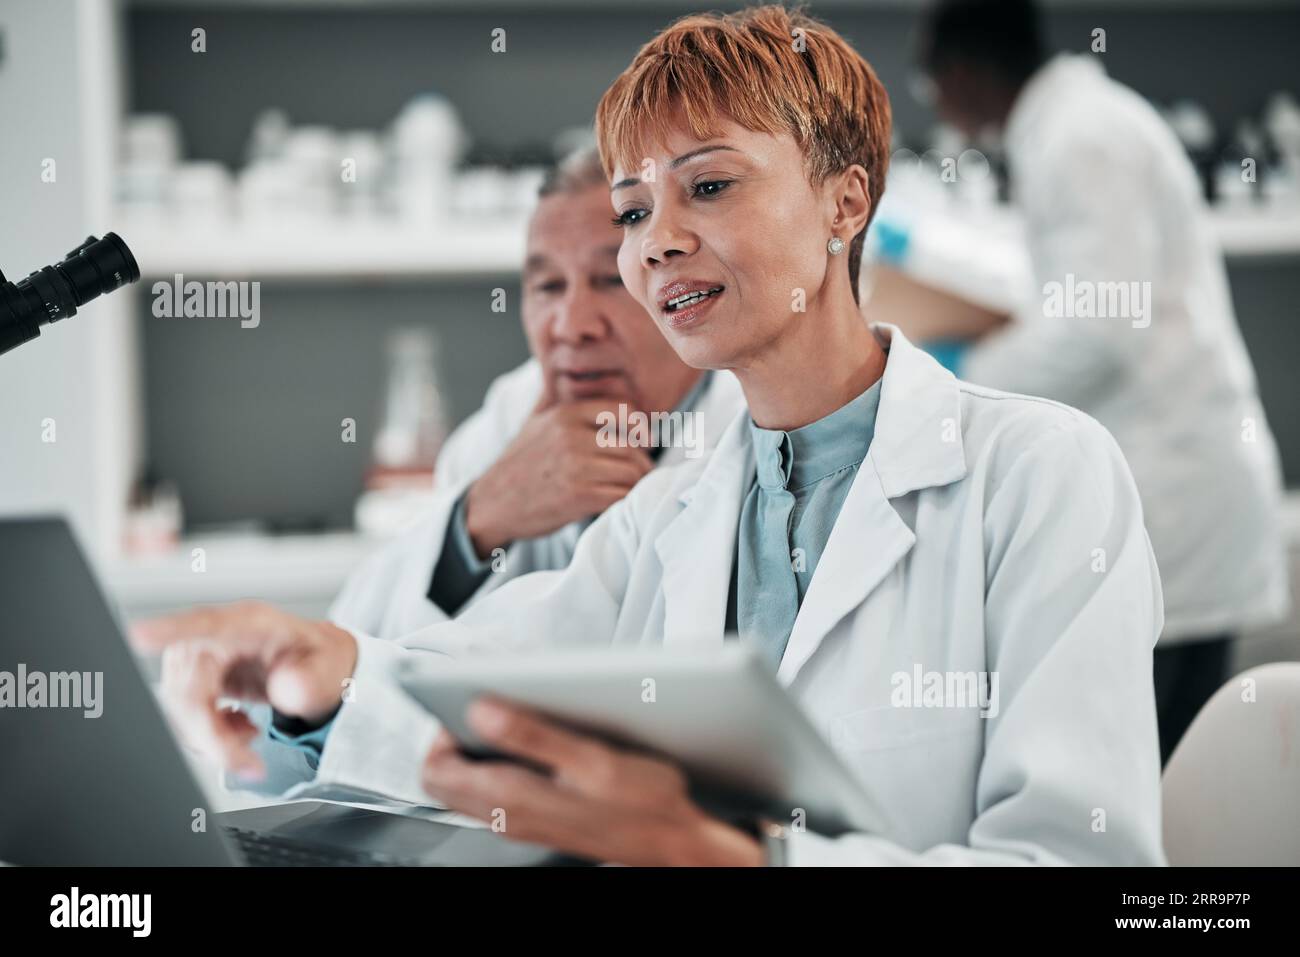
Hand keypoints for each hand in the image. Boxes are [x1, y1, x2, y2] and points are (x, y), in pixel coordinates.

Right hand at [129, 601, 357, 778]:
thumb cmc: (319, 659)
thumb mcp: (330, 667)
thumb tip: (284, 690)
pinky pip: (187, 715)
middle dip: (209, 734)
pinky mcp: (198, 679)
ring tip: (249, 740)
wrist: (317, 666)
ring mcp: (204, 658)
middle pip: (187, 688)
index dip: (170, 630)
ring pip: (182, 708)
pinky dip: (210, 734)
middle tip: (245, 762)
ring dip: (211, 737)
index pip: (206, 624)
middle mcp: (219, 637)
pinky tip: (239, 730)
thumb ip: (310, 680)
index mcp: (251, 623)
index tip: (140, 635)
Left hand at [421, 697, 763, 865]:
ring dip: (478, 749)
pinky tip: (536, 743)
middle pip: (444, 779)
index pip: (436, 770)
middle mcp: (507, 815)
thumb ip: (532, 735)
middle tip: (485, 706)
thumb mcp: (592, 760)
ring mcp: (520, 820)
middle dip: (455, 736)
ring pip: (467, 785)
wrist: (675, 842)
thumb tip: (481, 709)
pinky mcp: (538, 817)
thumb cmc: (644, 804)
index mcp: (512, 798)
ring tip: (510, 718)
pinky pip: (495, 791)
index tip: (469, 702)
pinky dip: (501, 762)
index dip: (441, 730)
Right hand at [464, 398, 653, 558]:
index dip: (640, 429)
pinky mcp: (578, 496)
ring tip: (627, 488)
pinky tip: (615, 502)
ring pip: (632, 471)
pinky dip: (625, 501)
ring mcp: (576, 466)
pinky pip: (622, 495)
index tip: (640, 443)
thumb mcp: (534, 421)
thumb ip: (554, 396)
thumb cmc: (519, 464)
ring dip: (636, 484)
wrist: (491, 504)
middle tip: (637, 473)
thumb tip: (561, 364)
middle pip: (633, 445)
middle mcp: (572, 436)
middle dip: (641, 462)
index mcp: (566, 414)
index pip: (626, 412)